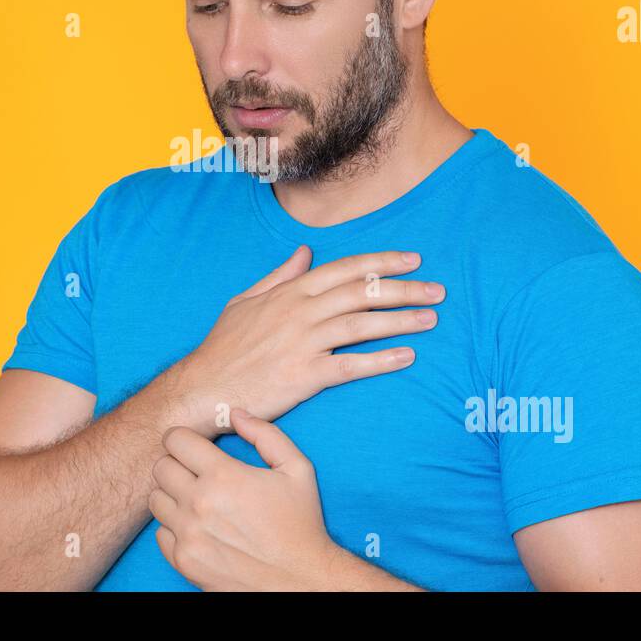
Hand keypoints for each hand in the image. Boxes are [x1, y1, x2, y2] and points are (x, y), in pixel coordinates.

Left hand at [150, 408, 337, 590]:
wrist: (301, 581)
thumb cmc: (301, 523)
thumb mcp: (297, 468)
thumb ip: (265, 434)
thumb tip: (235, 414)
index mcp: (224, 476)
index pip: (175, 440)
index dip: (184, 438)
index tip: (194, 446)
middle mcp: (199, 504)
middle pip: (160, 467)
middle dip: (177, 463)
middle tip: (196, 471)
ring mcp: (188, 535)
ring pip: (155, 499)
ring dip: (172, 495)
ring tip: (196, 499)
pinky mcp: (184, 561)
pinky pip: (160, 533)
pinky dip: (174, 527)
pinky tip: (198, 526)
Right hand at [170, 245, 444, 435]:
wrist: (203, 388)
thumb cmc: (223, 347)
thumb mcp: (245, 301)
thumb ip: (279, 276)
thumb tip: (305, 252)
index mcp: (289, 292)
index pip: (346, 269)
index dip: (382, 262)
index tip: (413, 261)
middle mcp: (299, 312)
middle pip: (362, 294)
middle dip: (404, 288)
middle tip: (437, 291)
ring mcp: (303, 343)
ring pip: (362, 325)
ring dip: (400, 321)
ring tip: (431, 319)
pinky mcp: (304, 376)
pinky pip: (350, 366)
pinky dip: (381, 360)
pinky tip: (406, 357)